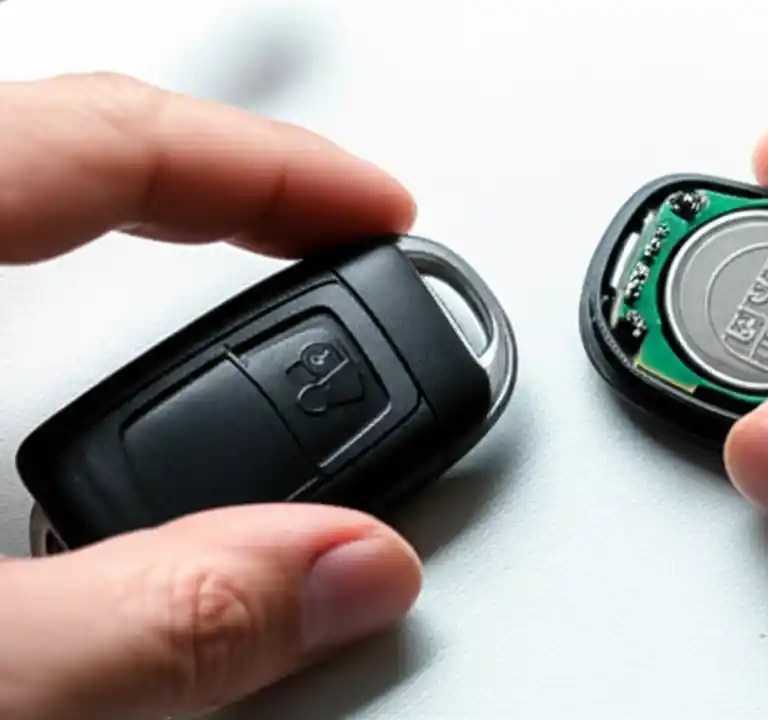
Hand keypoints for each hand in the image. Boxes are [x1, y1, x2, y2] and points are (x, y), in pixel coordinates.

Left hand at [0, 73, 421, 718]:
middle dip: (224, 195)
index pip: (104, 143)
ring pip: (8, 215)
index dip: (269, 170)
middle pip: (61, 156)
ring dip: (131, 245)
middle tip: (335, 243)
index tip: (377, 211)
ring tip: (237, 300)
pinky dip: (54, 309)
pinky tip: (92, 382)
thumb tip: (346, 572)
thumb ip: (165, 622)